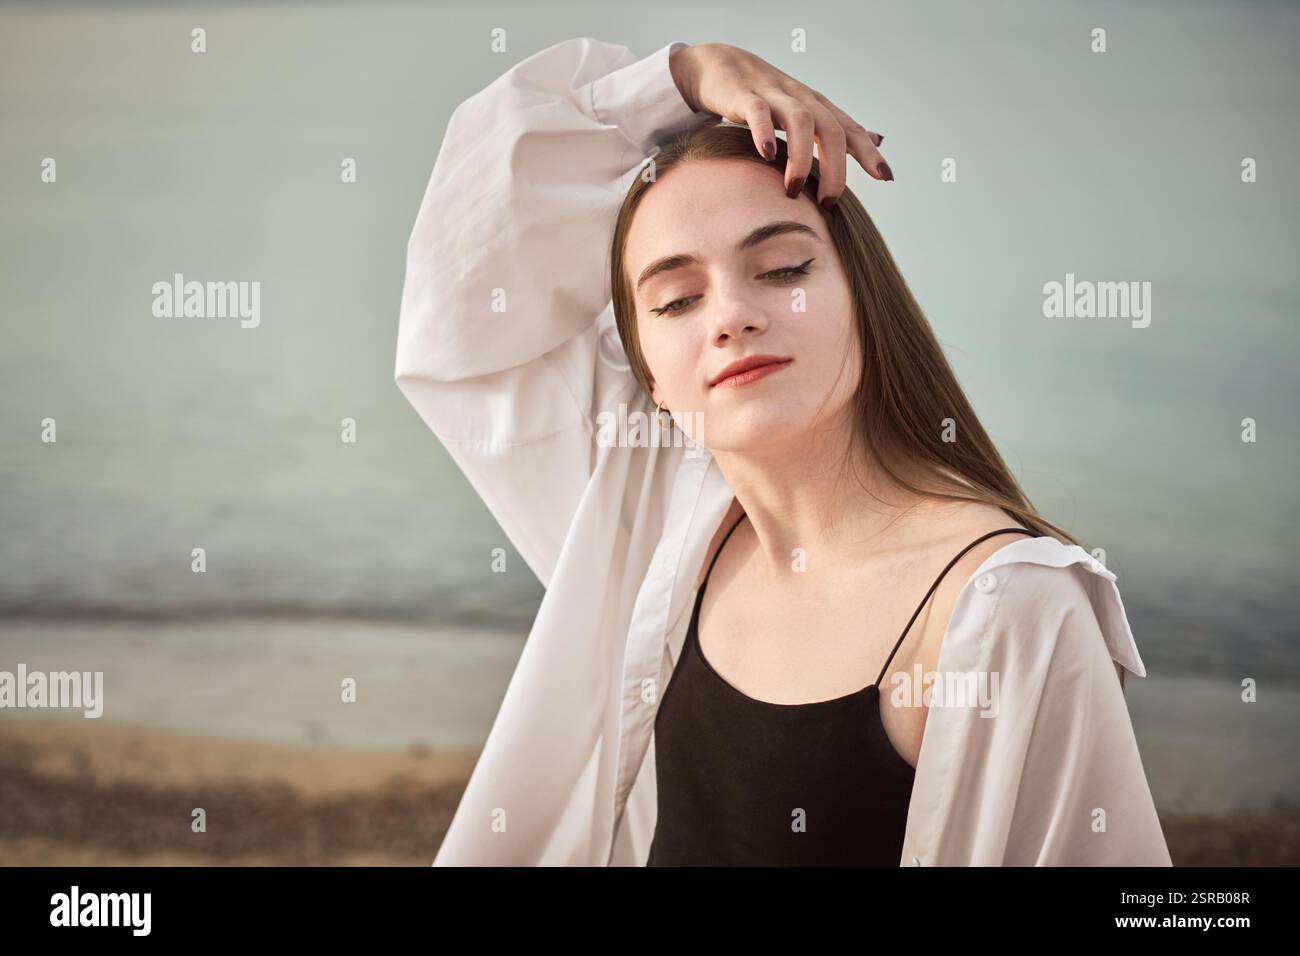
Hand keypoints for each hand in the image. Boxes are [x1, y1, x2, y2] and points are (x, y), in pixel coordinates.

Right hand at [670, 42, 891, 208]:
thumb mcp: (807, 110)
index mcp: (817, 107)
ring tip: (793, 189)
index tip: (886, 178)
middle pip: (831, 131)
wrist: (718, 66)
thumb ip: (839, 128)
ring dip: (801, 158)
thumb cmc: (765, 96)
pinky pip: (759, 113)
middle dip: (835, 169)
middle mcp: (802, 99)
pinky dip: (765, 133)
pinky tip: (768, 155)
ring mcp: (774, 96)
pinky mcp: (744, 96)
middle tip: (828, 203)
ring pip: (800, 121)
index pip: (850, 130)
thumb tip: (878, 139)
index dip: (869, 152)